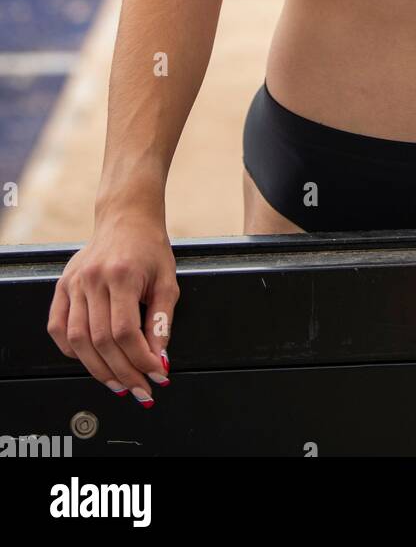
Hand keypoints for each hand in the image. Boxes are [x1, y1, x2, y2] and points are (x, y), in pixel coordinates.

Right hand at [47, 211, 178, 406]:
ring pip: (77, 340)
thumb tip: (159, 359)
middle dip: (123, 372)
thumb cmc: (149, 247)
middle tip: (140, 389)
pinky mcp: (62, 285)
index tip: (157, 375)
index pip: (126, 332)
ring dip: (98, 369)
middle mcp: (92, 279)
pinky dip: (71, 350)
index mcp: (121, 275)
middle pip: (101, 341)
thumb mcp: (167, 280)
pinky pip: (57, 327)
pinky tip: (90, 360)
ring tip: (118, 384)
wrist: (126, 217)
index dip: (140, 359)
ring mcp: (73, 283)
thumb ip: (163, 321)